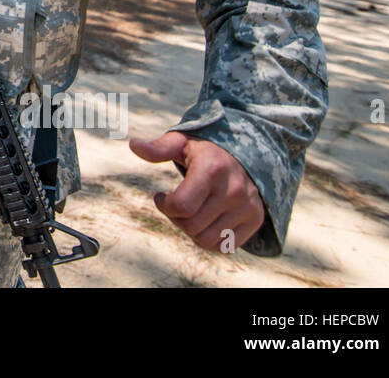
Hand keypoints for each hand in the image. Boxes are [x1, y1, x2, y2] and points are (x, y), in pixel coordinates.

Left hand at [130, 132, 264, 252]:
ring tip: (190, 212)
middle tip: (176, 203)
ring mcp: (247, 206)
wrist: (244, 155)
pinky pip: (223, 246)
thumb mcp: (181, 142)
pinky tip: (205, 220)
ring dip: (190, 230)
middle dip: (175, 217)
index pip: (182, 206)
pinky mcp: (255, 219)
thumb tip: (134, 145)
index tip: (162, 195)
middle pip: (191, 226)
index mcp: (212, 169)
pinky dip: (208, 239)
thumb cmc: (204, 150)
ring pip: (205, 240)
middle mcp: (233, 189)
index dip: (164, 205)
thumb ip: (159, 148)